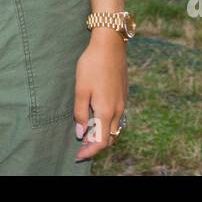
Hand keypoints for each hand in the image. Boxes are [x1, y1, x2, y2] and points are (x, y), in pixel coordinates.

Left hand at [73, 30, 127, 160]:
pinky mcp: (123, 95)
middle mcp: (117, 110)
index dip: (90, 152)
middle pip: (110, 138)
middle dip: (96, 146)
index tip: (78, 156)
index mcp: (106, 110)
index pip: (101, 141)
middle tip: (81, 148)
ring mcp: (122, 102)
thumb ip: (81, 113)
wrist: (110, 45)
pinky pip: (117, 118)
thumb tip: (81, 133)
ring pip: (115, 128)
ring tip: (88, 136)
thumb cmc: (92, 65)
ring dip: (103, 136)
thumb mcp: (81, 89)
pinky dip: (108, 125)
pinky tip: (98, 120)